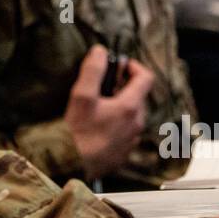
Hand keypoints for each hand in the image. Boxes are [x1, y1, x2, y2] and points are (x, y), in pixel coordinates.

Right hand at [64, 46, 152, 179]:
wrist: (73, 165)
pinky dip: (117, 123)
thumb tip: (100, 52)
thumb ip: (93, 71)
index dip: (133, 66)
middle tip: (102, 87)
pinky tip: (98, 127)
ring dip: (119, 106)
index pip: (146, 77)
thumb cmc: (77, 132)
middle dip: (123, 87)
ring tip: (98, 108)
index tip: (119, 66)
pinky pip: (126, 131)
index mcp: (129, 107)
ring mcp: (132, 139)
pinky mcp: (125, 152)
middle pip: (138, 96)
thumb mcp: (81, 96)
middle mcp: (136, 123)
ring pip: (132, 114)